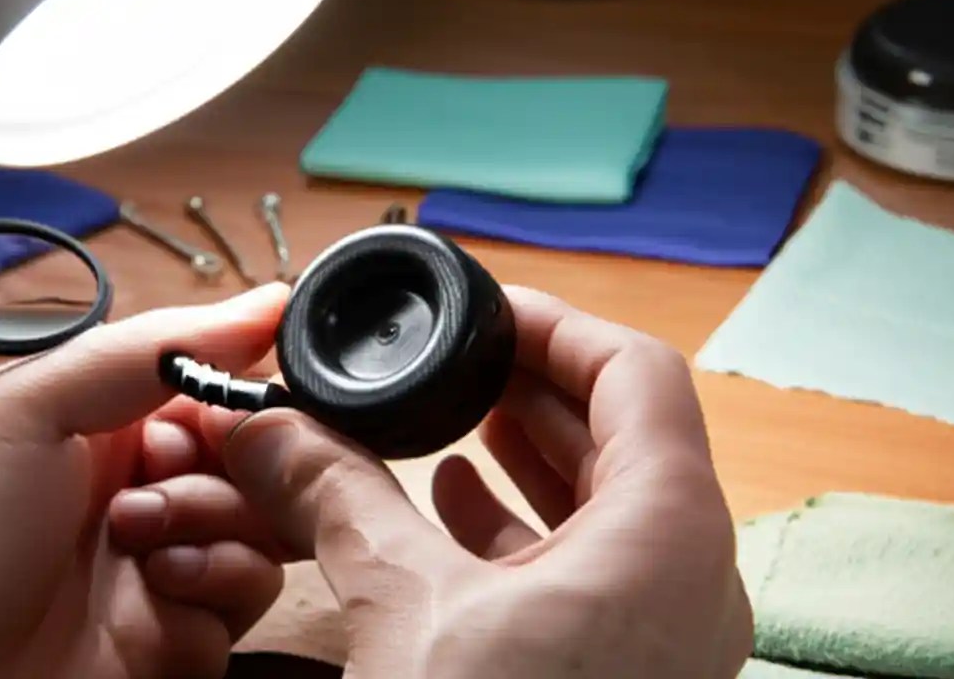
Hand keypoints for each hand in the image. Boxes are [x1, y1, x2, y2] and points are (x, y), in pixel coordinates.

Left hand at [0, 284, 291, 678]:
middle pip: (255, 464)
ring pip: (262, 535)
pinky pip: (243, 608)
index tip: (237, 406)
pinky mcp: (175, 642)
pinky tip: (155, 597)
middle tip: (160, 484)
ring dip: (217, 530)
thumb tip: (270, 300)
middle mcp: (143, 491)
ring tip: (141, 542)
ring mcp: (162, 569)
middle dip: (232, 469)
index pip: (222, 391)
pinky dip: (213, 595)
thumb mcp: (30, 408)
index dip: (244, 396)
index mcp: (109, 424)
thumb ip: (152, 350)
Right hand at [219, 286, 752, 677]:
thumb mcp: (405, 609)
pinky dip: (524, 528)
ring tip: (456, 423)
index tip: (485, 310)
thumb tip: (264, 428)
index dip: (556, 324)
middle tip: (460, 360)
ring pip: (607, 506)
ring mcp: (664, 633)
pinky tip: (454, 510)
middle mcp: (689, 578)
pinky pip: (589, 571)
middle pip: (625, 434)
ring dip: (529, 457)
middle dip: (532, 388)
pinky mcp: (624, 673)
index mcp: (668, 532)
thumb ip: (338, 499)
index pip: (636, 373)